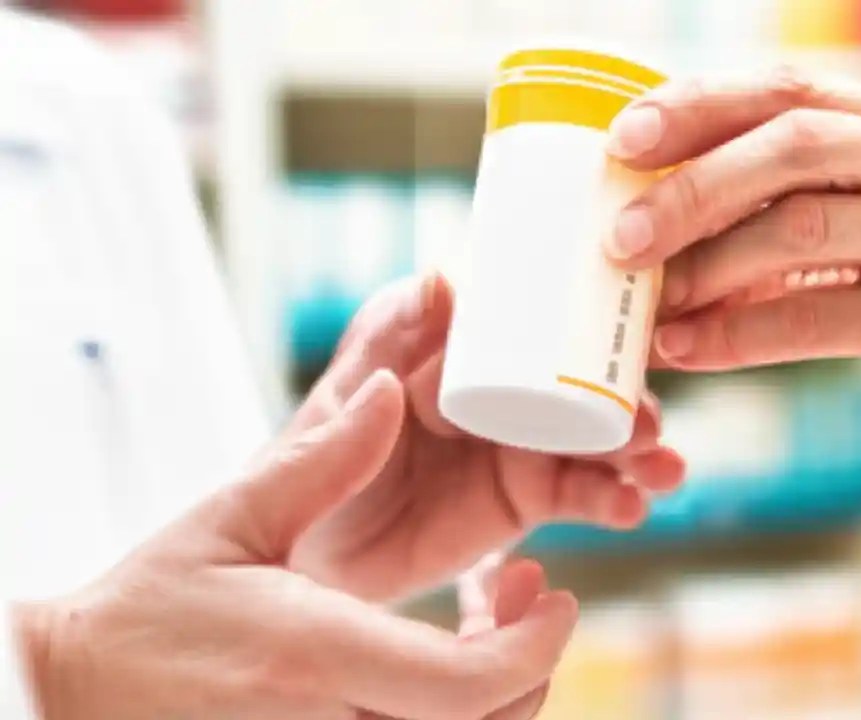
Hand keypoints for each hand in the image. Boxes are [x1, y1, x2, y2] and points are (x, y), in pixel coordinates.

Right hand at [14, 372, 576, 719]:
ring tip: (486, 624)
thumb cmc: (150, 608)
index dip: (535, 648)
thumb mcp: (233, 519)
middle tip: (526, 595)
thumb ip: (323, 459)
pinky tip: (437, 667)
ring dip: (498, 694)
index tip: (555, 596)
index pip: (467, 684)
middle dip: (531, 664)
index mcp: (314, 657)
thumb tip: (388, 386)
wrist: (76, 696)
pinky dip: (452, 718)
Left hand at [287, 275, 685, 601]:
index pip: (524, 308)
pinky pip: (582, 493)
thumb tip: (444, 278)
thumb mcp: (346, 395)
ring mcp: (522, 438)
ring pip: (594, 434)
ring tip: (661, 467)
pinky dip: (613, 499)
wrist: (317, 551)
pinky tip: (632, 506)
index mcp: (455, 334)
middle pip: (577, 373)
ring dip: (635, 447)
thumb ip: (390, 342)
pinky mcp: (531, 495)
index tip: (619, 313)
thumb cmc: (315, 460)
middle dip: (622, 391)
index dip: (576, 308)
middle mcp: (500, 378)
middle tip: (646, 413)